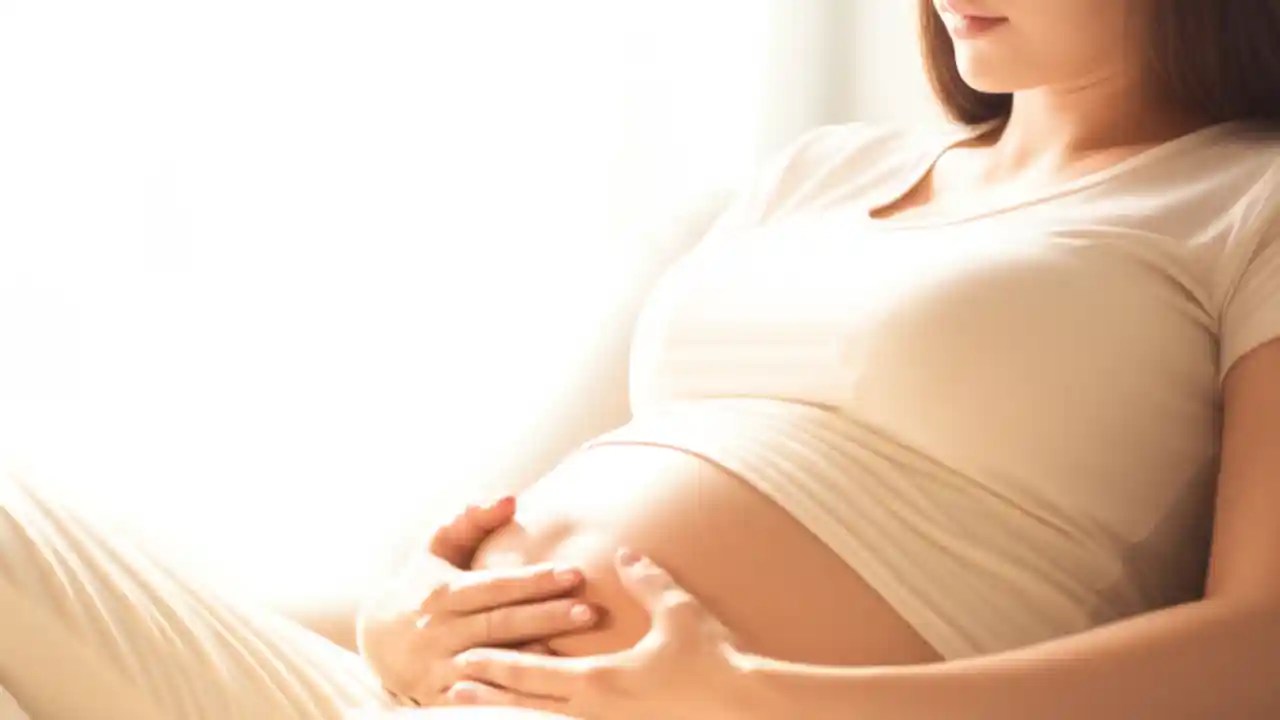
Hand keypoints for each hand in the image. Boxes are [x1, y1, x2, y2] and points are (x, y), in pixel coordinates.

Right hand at [357, 497, 600, 706]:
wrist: (374, 638)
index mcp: (441, 593)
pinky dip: (508, 694)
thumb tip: (511, 498)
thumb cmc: (420, 583)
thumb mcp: (437, 548)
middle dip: (546, 618)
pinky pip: (479, 698)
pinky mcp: (439, 697)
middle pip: (500, 625)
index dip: (533, 581)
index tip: (574, 573)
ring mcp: (439, 668)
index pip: (494, 586)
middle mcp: (439, 631)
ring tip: (580, 653)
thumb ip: (473, 520)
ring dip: (535, 660)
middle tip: (590, 611)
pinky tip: (543, 688)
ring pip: (492, 665)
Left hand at [446, 549, 762, 719]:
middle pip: (528, 706)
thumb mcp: (679, 612)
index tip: (464, 657)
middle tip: (451, 684)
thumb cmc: (716, 662)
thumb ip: (646, 579)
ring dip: (512, 715)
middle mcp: (597, 714)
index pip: (533, 673)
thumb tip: (623, 552)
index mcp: (601, 682)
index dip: (496, 664)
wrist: (749, 709)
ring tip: (478, 710)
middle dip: (488, 694)